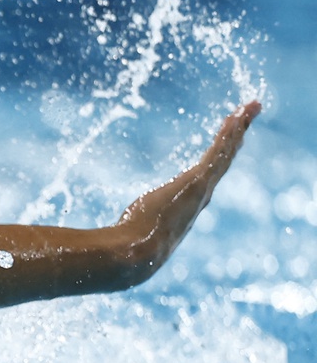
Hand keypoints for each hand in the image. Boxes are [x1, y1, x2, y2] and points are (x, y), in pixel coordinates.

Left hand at [114, 101, 260, 276]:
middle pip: (224, 159)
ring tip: (250, 107)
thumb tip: (112, 238)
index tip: (229, 142)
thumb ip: (132, 227)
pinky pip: (217, 152)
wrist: (137, 255)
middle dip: (237, 136)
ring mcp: (202, 189)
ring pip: (226, 152)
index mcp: (188, 205)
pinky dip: (228, 134)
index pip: (208, 174)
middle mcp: (201, 197)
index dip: (220, 157)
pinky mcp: (197, 183)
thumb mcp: (134, 230)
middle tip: (250, 113)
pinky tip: (236, 116)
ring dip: (238, 128)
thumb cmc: (130, 247)